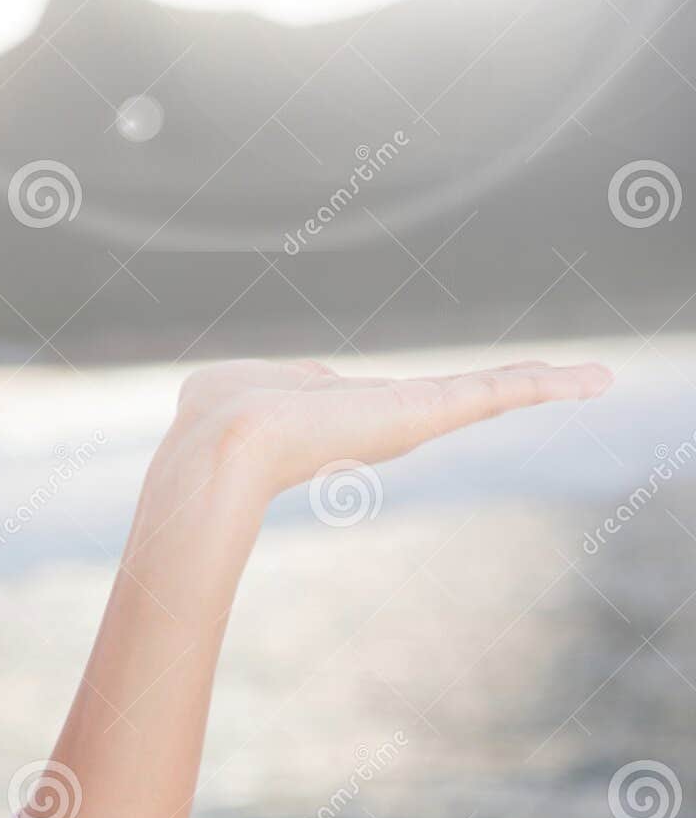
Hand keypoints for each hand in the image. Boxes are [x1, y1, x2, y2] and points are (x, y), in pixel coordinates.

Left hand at [167, 357, 613, 500]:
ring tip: (594, 377)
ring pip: (487, 393)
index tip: (445, 396)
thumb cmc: (223, 411)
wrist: (230, 440)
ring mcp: (409, 416)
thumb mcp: (237, 384)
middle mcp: (384, 416)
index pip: (392, 399)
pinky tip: (591, 378)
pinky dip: (546, 384)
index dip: (420, 396)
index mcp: (343, 410)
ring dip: (541, 384)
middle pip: (454, 399)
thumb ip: (268, 380)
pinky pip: (498, 390)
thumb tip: (295, 382)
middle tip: (565, 382)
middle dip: (508, 389)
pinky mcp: (430, 409)